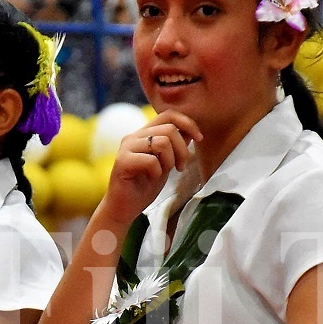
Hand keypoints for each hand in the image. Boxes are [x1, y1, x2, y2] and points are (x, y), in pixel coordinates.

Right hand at [96, 111, 201, 225]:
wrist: (124, 209)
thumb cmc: (144, 187)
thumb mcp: (166, 163)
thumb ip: (175, 146)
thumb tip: (191, 131)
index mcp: (144, 134)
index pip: (168, 115)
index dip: (187, 123)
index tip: (200, 138)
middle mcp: (134, 136)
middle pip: (169, 129)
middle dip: (182, 150)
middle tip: (180, 167)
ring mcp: (127, 147)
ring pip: (162, 142)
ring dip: (170, 161)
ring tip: (164, 173)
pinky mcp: (122, 161)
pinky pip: (151, 160)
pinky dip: (157, 172)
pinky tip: (151, 179)